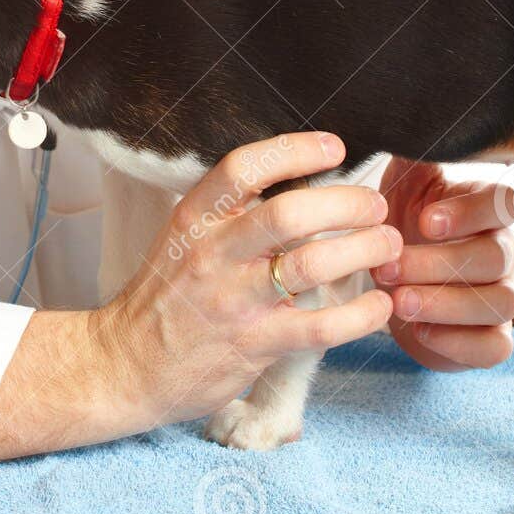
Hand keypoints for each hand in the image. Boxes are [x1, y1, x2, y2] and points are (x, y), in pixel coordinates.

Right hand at [96, 132, 398, 430]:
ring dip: (363, 250)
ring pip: (312, 264)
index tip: (334, 148)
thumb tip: (300, 182)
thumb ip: (231, 213)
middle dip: (348, 203)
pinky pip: (321, 326)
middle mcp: (213, 253)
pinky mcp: (254, 344)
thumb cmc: (165, 298)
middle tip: (375, 207)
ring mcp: (234, 300)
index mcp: (195, 218)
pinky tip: (380, 307)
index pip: (244, 167)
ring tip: (387, 246)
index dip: (295, 151)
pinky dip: (362, 315)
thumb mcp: (183, 239)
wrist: (125, 365)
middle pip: (290, 213)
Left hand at [373, 156, 513, 371]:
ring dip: (447, 303)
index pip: (503, 203)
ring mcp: (502, 297)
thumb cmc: (399, 226)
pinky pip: (495, 348)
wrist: (391, 284)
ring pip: (501, 303)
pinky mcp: (489, 339)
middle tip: (388, 268)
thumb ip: (412, 156)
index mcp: (484, 210)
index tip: (423, 221)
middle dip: (440, 264)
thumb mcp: (401, 186)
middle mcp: (503, 252)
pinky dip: (460, 343)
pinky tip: (421, 332)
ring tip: (398, 302)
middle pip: (497, 256)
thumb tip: (409, 120)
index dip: (468, 212)